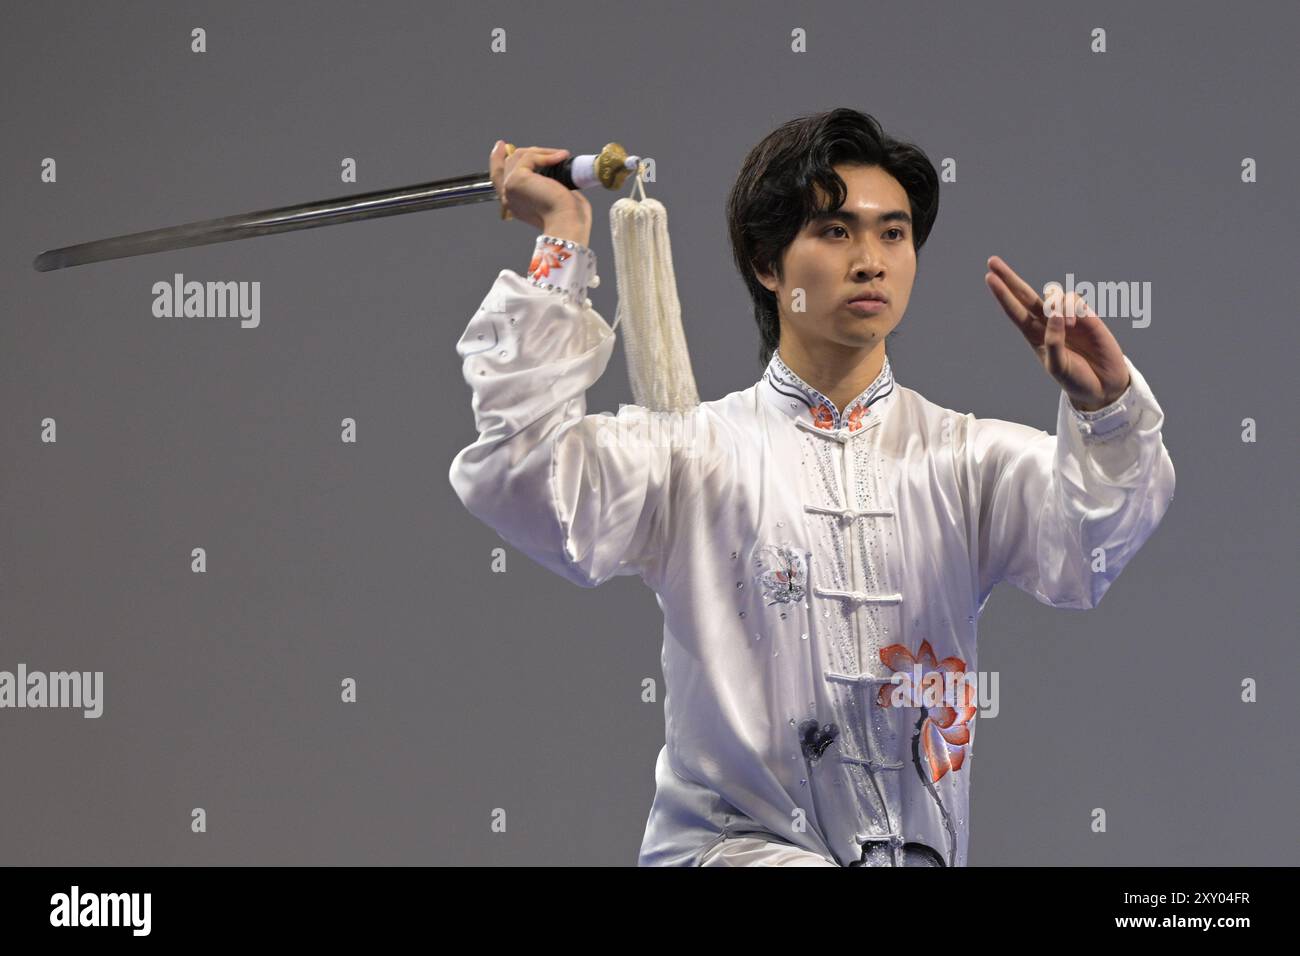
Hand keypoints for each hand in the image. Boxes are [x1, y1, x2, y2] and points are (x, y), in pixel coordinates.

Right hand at [489, 140, 591, 240]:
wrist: (568, 224)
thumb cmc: (570, 217)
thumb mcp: (556, 197)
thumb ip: (549, 183)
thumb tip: (556, 165)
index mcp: (517, 206)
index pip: (501, 180)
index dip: (499, 162)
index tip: (502, 146)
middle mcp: (509, 198)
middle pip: (503, 167)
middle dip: (509, 151)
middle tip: (520, 140)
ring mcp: (511, 188)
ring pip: (519, 157)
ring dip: (541, 152)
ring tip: (561, 155)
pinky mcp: (517, 179)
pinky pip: (530, 157)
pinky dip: (547, 155)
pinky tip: (562, 156)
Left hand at [984, 256, 1130, 410]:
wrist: (1103, 386)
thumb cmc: (1075, 379)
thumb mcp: (1057, 366)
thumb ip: (1053, 342)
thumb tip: (1055, 314)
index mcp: (1034, 336)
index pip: (1014, 311)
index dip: (1002, 295)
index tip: (989, 277)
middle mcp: (1047, 323)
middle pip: (1025, 295)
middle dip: (1009, 278)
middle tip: (993, 261)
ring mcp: (1067, 317)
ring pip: (1053, 294)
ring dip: (1057, 304)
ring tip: (1069, 324)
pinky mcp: (1087, 315)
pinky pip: (1074, 298)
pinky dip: (1071, 306)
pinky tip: (1076, 322)